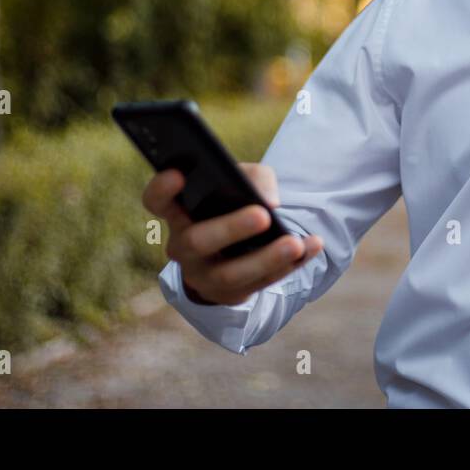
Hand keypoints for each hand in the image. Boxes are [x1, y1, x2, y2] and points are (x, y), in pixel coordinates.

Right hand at [142, 164, 324, 306]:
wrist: (238, 244)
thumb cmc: (233, 201)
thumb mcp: (241, 180)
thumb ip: (254, 178)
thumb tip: (270, 203)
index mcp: (178, 211)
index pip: (156, 201)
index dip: (162, 189)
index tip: (179, 174)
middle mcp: (183, 246)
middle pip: (197, 241)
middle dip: (231, 228)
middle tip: (263, 216)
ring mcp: (203, 275)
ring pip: (230, 274)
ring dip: (266, 259)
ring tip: (295, 243)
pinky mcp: (230, 294)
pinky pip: (260, 284)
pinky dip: (291, 265)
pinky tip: (312, 246)